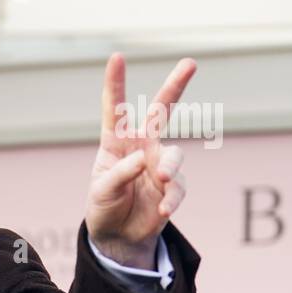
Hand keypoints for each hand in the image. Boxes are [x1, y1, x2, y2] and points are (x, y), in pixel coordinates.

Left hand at [85, 53, 193, 268]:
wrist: (118, 235)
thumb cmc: (104, 205)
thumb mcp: (102, 190)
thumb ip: (120, 173)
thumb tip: (144, 159)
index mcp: (116, 141)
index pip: (116, 108)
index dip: (116, 83)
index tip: (117, 57)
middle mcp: (141, 146)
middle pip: (161, 111)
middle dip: (175, 86)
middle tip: (190, 63)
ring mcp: (159, 164)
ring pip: (174, 154)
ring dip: (169, 167)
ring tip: (162, 178)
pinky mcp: (173, 187)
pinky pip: (177, 188)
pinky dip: (171, 199)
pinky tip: (163, 211)